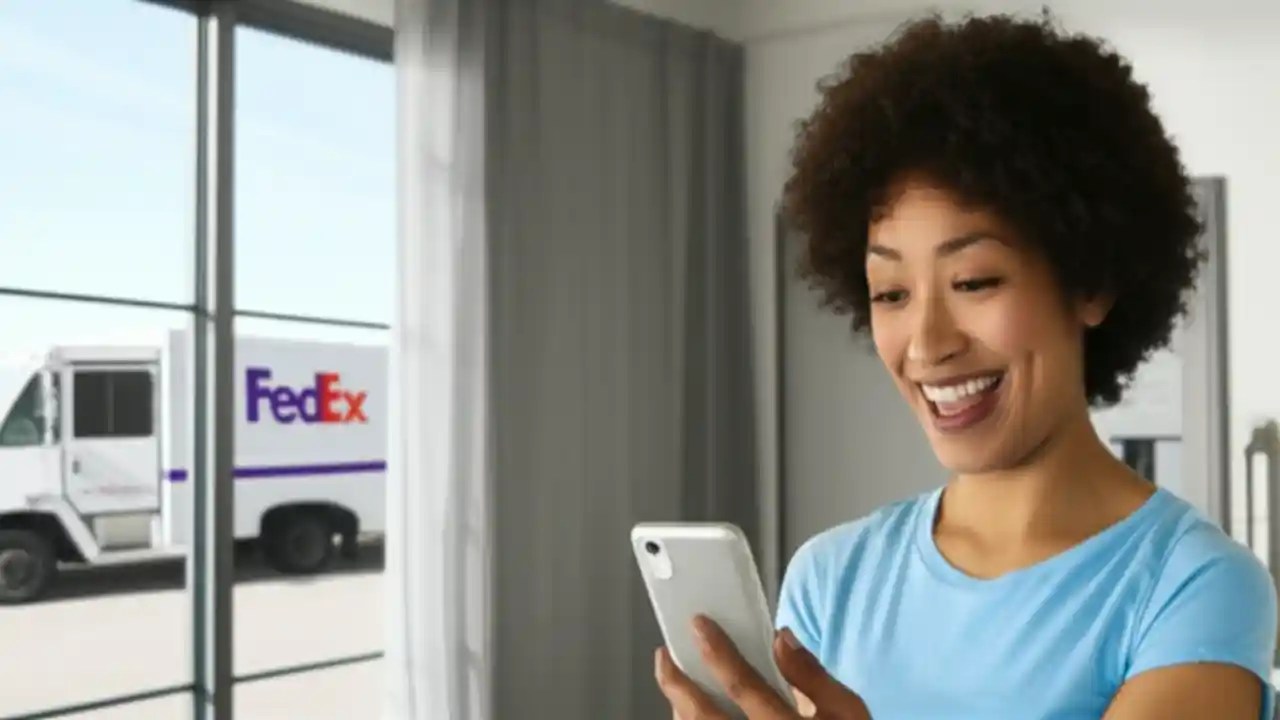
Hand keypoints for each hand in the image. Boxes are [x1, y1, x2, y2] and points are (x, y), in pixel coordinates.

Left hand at [655, 615, 871, 718]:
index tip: (698, 625)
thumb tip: (781, 637)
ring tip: (676, 688)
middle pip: (704, 718)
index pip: (743, 686)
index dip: (717, 653)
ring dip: (680, 710)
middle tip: (664, 657)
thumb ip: (813, 675)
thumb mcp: (848, 712)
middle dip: (677, 685)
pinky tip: (691, 715)